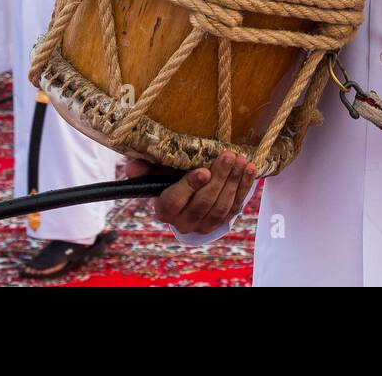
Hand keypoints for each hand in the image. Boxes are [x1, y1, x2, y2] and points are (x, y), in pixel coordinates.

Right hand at [126, 153, 256, 235]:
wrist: (189, 197)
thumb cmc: (170, 178)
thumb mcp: (157, 170)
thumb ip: (145, 167)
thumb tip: (132, 167)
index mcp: (165, 210)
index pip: (175, 201)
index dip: (190, 187)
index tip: (204, 171)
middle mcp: (184, 222)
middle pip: (203, 204)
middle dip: (218, 179)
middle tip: (227, 156)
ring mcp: (205, 225)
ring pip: (221, 207)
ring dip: (233, 182)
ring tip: (239, 160)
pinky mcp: (223, 222)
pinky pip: (236, 206)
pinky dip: (244, 187)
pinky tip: (249, 169)